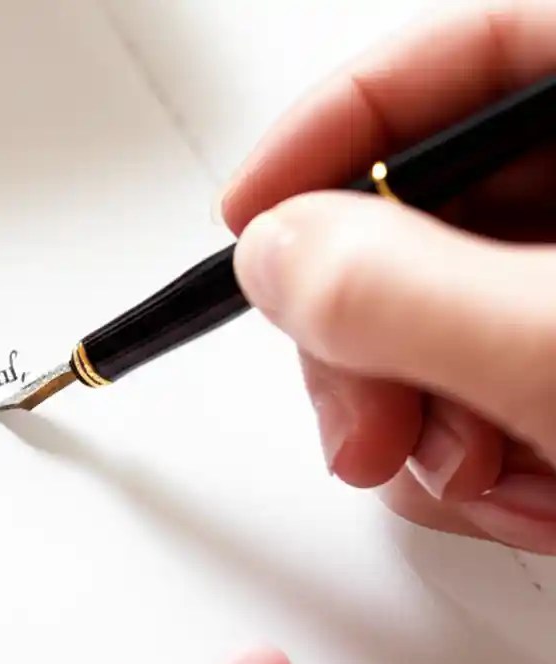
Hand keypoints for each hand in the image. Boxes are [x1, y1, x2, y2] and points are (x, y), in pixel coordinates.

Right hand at [219, 1, 555, 553]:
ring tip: (468, 477)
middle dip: (370, 331)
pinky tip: (530, 497)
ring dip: (421, 415)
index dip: (332, 126)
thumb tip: (276, 256)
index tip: (244, 214)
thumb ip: (407, 293)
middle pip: (431, 209)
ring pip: (443, 316)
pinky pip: (488, 388)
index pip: (461, 57)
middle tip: (358, 414)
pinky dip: (479, 456)